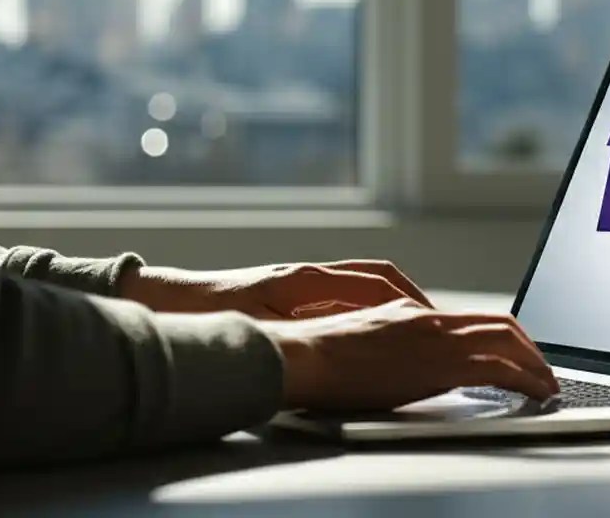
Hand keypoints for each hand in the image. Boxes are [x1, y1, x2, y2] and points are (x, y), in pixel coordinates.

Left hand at [120, 260, 433, 319]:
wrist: (172, 301)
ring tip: (415, 326)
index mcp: (308, 279)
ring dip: (392, 300)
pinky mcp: (293, 290)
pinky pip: (345, 292)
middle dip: (411, 297)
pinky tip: (373, 329)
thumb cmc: (214, 316)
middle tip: (437, 323)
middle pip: (378, 276)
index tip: (433, 322)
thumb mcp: (264, 329)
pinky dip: (370, 305)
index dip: (409, 303)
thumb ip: (308, 331)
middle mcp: (310, 273)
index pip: (376, 283)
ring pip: (363, 282)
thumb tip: (349, 335)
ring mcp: (302, 279)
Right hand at [262, 299, 559, 410]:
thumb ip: (400, 343)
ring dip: (536, 366)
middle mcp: (433, 320)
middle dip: (531, 350)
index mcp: (416, 313)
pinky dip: (526, 380)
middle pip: (502, 327)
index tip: (520, 355)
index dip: (508, 337)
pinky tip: (535, 394)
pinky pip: (499, 368)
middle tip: (543, 371)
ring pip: (508, 343)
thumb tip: (417, 361)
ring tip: (547, 386)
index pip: (477, 319)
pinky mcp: (438, 365)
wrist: (304, 357)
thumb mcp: (368, 339)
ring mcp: (438, 340)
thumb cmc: (322, 357)